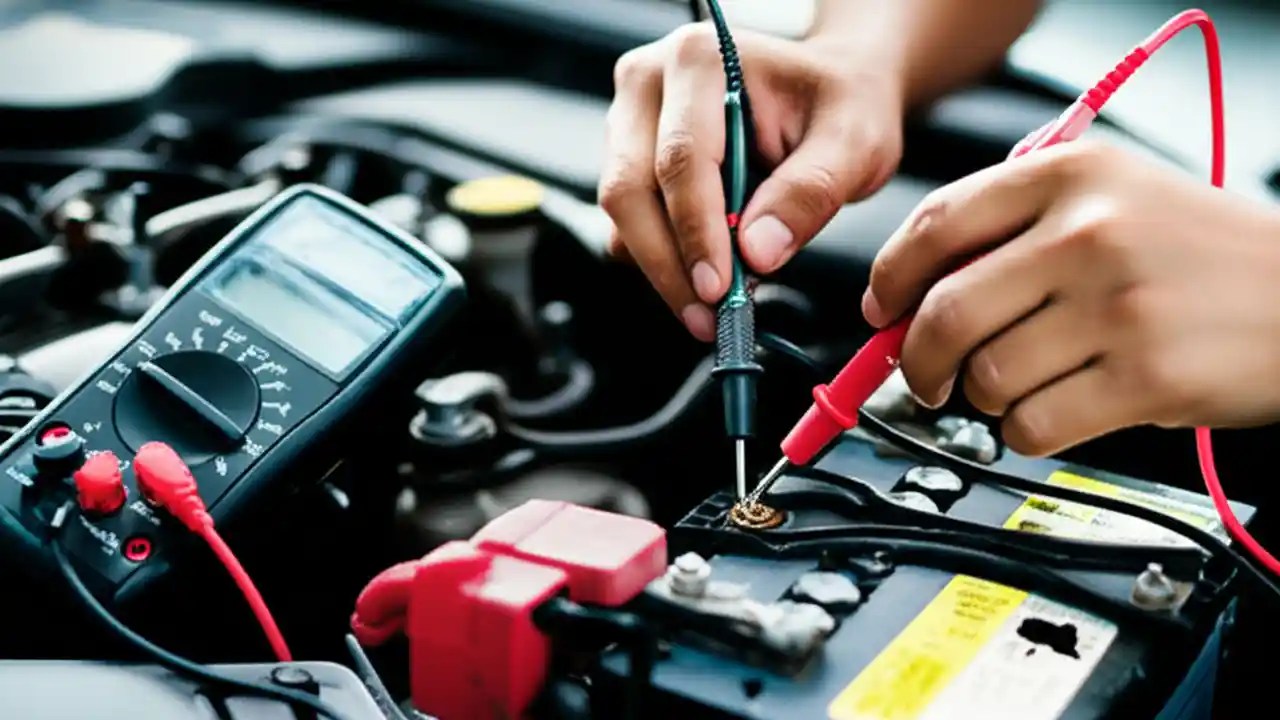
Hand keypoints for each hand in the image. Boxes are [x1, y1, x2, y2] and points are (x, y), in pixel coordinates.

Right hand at [600, 22, 903, 339]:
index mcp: (701, 60)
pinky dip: (664, 257)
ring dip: (664, 267)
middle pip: (631, 188)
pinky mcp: (629, 155)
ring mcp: (631, 118)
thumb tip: (757, 253)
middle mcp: (650, 82)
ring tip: (715, 306)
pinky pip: (628, 221)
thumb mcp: (853, 144)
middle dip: (669, 264)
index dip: (696, 231)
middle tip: (709, 317)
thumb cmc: (841, 103)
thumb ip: (808, 193)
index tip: (719, 289)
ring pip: (623, 212)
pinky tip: (707, 274)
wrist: (829, 89)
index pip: (681, 157)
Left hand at [863, 141, 1279, 455]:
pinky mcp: (1143, 376)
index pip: (933, 226)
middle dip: (917, 362)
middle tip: (926, 376)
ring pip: (984, 378)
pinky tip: (1058, 409)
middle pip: (944, 315)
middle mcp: (1088, 232)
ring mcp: (1117, 305)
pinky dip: (1025, 432)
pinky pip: (1030, 425)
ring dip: (986, 398)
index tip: (883, 311)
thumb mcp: (1107, 198)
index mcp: (1069, 174)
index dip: (890, 281)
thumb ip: (1008, 230)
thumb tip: (905, 298)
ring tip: (1026, 383)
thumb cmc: (1194, 251)